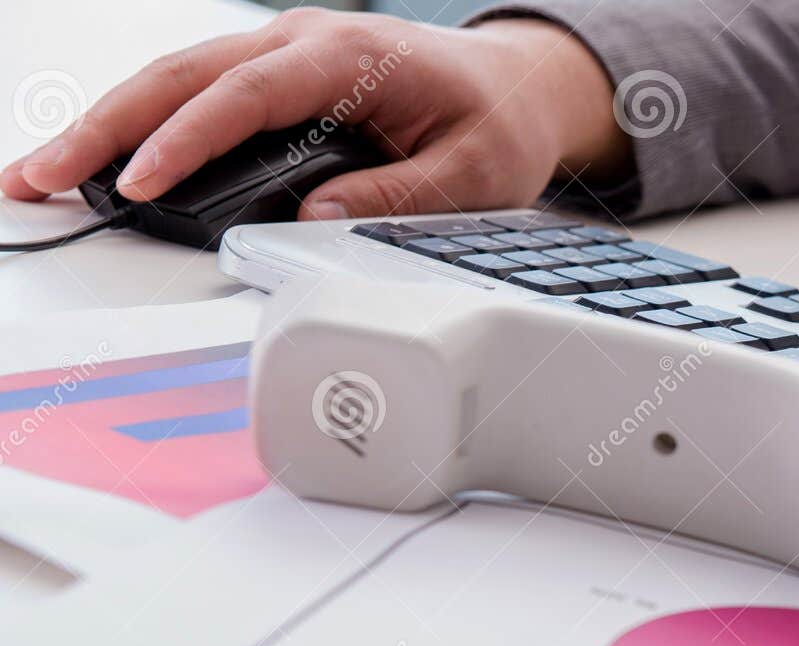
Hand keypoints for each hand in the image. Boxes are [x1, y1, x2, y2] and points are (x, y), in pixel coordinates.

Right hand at [1, 8, 628, 219]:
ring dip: (106, 123)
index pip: (246, 95)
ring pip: (175, 78)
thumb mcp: (471, 173)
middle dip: (105, 126)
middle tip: (41, 174)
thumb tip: (315, 216)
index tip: (142, 183)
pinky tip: (103, 156)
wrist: (516, 85)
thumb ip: (396, 196)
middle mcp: (303, 42)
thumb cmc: (494, 122)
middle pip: (182, 76)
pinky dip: (143, 120)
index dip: (186, 140)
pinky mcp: (276, 74)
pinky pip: (195, 90)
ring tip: (43, 170)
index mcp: (348, 57)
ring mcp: (283, 52)